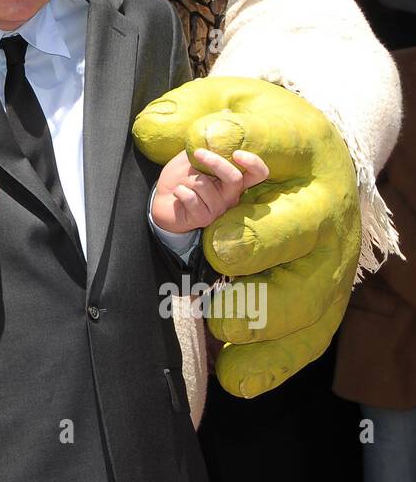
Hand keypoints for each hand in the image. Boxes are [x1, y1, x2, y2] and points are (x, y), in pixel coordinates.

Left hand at [132, 76, 361, 398]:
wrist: (303, 160)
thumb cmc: (249, 132)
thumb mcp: (217, 105)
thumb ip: (182, 116)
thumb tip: (153, 137)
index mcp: (299, 142)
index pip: (277, 139)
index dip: (243, 143)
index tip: (205, 144)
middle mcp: (324, 201)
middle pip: (303, 226)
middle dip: (259, 240)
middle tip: (218, 248)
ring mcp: (328, 256)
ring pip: (309, 296)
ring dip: (261, 314)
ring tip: (218, 319)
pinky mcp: (323, 301)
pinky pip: (306, 340)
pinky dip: (271, 364)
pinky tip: (234, 377)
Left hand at [152, 147, 268, 232]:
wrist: (162, 200)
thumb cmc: (182, 177)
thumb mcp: (194, 154)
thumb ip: (209, 138)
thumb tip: (227, 112)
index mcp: (233, 179)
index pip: (258, 174)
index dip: (254, 164)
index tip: (238, 152)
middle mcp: (230, 196)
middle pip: (234, 180)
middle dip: (216, 163)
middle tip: (198, 153)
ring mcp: (217, 209)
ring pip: (206, 188)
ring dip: (189, 179)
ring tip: (183, 181)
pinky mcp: (202, 219)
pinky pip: (191, 199)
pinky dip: (180, 191)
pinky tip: (177, 192)